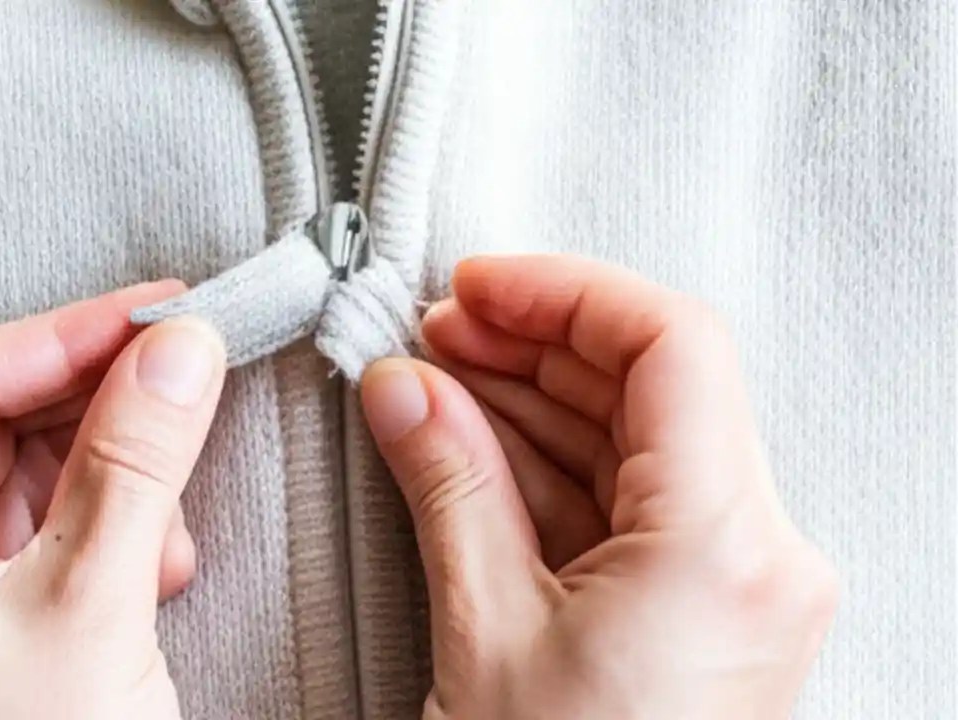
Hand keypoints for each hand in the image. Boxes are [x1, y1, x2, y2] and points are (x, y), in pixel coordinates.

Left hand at [0, 282, 227, 719]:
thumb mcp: (96, 610)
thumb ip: (135, 464)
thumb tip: (177, 352)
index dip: (68, 334)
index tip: (161, 312)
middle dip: (98, 419)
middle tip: (185, 389)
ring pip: (18, 491)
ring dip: (110, 487)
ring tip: (166, 529)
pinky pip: (31, 550)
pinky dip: (100, 541)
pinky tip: (149, 566)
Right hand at [360, 255, 837, 718]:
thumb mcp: (482, 633)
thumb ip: (447, 483)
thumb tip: (404, 386)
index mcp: (727, 548)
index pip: (670, 348)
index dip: (565, 294)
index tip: (479, 284)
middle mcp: (756, 554)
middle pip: (654, 386)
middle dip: (535, 345)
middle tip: (437, 332)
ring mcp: (734, 581)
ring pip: (638, 440)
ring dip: (534, 400)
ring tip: (435, 378)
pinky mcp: (698, 605)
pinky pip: (629, 501)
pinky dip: (550, 463)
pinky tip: (472, 440)